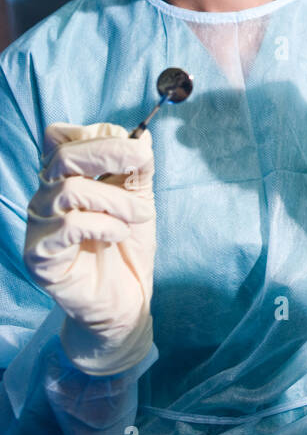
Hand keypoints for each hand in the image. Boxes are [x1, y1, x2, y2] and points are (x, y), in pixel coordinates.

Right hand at [24, 123, 155, 375]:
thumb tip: (141, 135)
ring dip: (114, 198)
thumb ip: (136, 167)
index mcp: (62, 177)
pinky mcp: (40, 256)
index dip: (97, 135)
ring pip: (69, 188)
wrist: (125, 299)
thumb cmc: (127, 247)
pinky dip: (103, 224)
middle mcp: (44, 197)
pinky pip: (68, 225)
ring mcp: (38, 226)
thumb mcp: (138, 198)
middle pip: (62, 155)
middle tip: (141, 164)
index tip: (135, 149)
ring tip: (136, 216)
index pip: (59, 137)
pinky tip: (117, 235)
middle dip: (109, 153)